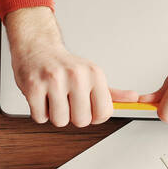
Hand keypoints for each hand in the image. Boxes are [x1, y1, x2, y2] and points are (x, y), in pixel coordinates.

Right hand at [4, 7, 132, 126]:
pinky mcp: (34, 87)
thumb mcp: (91, 75)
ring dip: (55, 114)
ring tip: (53, 97)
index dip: (93, 116)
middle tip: (67, 101)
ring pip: (60, 121)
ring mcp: (54, 81)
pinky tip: (42, 97)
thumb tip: (134, 99)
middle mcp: (76, 75)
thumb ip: (111, 92)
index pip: (103, 113)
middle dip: (72, 116)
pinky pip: (41, 117)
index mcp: (94, 74)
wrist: (37, 47)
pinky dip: (40, 112)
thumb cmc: (65, 66)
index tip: (86, 108)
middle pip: (81, 121)